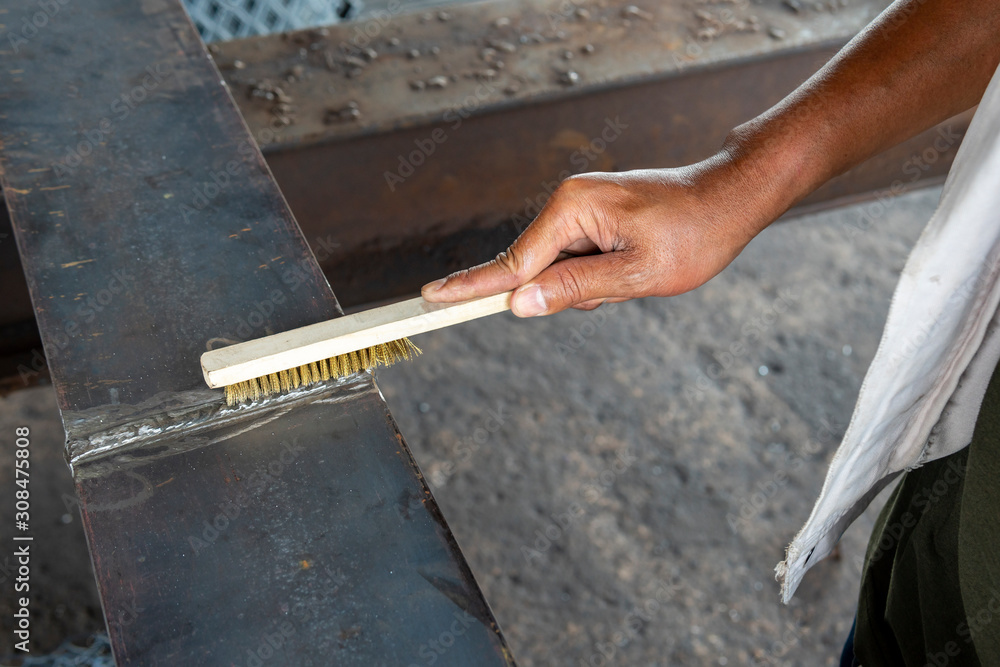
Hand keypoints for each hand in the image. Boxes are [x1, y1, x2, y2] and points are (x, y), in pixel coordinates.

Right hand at [421, 153, 780, 315]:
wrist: (730, 200)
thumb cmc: (693, 234)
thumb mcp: (636, 273)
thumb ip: (575, 290)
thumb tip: (518, 303)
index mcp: (571, 209)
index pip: (512, 262)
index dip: (472, 289)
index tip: (429, 301)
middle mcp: (567, 203)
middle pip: (535, 269)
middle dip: (566, 293)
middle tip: (619, 283)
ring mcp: (579, 210)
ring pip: (558, 271)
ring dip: (589, 286)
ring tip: (638, 270)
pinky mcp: (592, 219)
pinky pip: (576, 261)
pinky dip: (597, 277)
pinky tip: (632, 266)